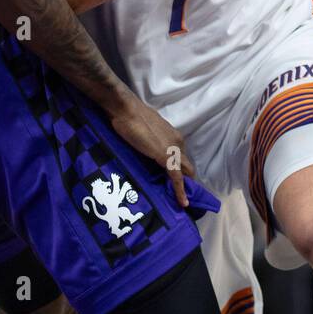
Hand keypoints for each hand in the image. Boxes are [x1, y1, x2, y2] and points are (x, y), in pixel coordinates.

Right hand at [108, 91, 194, 207]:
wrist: (126, 110)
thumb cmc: (129, 116)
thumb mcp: (143, 130)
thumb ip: (149, 140)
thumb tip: (146, 147)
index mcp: (172, 134)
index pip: (180, 155)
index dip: (180, 168)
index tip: (177, 180)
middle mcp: (177, 141)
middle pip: (186, 165)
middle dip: (185, 178)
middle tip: (180, 193)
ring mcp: (174, 149)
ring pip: (184, 171)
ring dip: (182, 185)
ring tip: (180, 199)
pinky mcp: (167, 158)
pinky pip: (177, 178)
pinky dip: (180, 191)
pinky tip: (182, 202)